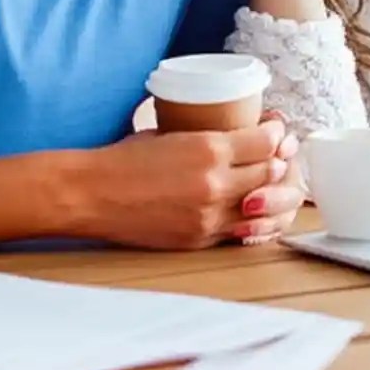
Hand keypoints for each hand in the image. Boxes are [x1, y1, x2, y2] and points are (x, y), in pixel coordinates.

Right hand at [75, 116, 296, 249]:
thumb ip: (208, 137)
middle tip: (275, 153)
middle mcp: (216, 184)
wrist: (91, 195)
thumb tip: (238, 135)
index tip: (274, 130)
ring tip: (263, 180)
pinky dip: (248, 216)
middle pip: (271, 172)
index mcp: (209, 150)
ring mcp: (210, 216)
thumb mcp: (171, 133)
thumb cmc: (124, 159)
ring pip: (261, 204)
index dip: (277, 134)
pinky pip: (239, 229)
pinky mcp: (200, 239)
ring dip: (268, 191)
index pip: (267, 142)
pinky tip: (246, 205)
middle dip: (278, 160)